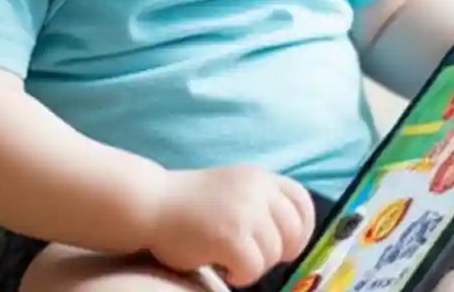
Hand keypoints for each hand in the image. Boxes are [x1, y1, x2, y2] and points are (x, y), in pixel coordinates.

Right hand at [147, 165, 315, 287]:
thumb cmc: (188, 205)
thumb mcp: (233, 189)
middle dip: (277, 252)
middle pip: (293, 232)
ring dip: (254, 264)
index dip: (302, 229)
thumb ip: (260, 202)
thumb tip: (290, 237)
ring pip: (273, 254)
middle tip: (252, 257)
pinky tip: (221, 266)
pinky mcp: (232, 236)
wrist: (150, 203)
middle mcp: (258, 190)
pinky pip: (253, 269)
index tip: (288, 245)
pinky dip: (240, 275)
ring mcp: (246, 212)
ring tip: (228, 258)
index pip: (302, 201)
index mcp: (260, 177)